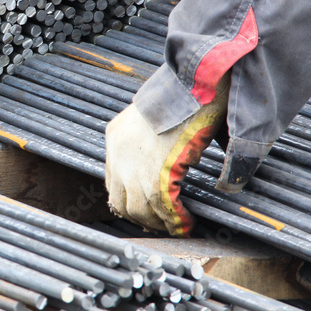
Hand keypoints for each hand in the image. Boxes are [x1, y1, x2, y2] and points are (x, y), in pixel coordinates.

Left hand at [104, 77, 228, 235]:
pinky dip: (175, 221)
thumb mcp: (156, 119)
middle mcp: (117, 153)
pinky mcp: (155, 174)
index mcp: (116, 137)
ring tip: (177, 226)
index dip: (131, 199)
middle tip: (162, 224)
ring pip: (139, 210)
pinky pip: (161, 208)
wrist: (196, 84)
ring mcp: (133, 166)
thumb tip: (167, 166)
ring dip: (159, 223)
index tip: (146, 209)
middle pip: (120, 201)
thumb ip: (153, 144)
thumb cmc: (184, 96)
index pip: (114, 181)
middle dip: (142, 216)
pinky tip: (186, 224)